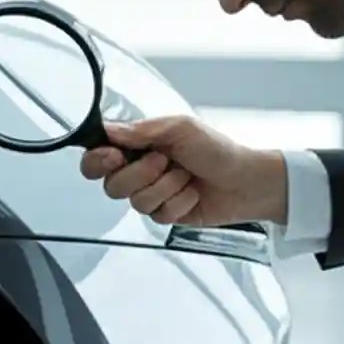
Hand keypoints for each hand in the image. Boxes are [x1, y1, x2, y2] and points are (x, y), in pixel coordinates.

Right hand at [79, 115, 287, 225]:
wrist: (246, 180)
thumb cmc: (216, 149)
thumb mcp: (179, 128)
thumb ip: (141, 131)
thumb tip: (109, 131)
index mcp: (137, 145)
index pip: (96, 158)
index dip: (98, 161)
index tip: (115, 156)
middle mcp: (140, 171)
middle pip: (111, 185)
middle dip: (140, 174)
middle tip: (165, 161)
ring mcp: (152, 194)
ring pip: (135, 202)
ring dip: (166, 187)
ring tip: (185, 176)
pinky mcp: (166, 214)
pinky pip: (158, 215)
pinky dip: (179, 202)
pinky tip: (192, 193)